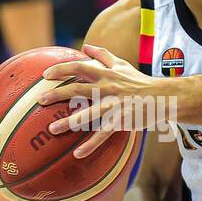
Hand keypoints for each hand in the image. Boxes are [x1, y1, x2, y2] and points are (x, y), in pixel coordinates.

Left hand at [39, 43, 155, 157]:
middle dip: (57, 94)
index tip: (45, 75)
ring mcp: (113, 106)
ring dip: (68, 122)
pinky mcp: (119, 122)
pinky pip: (102, 135)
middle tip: (40, 100)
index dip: (61, 70)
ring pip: (87, 114)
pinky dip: (90, 145)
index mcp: (105, 74)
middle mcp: (106, 88)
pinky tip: (77, 154)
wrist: (161, 97)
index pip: (79, 68)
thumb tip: (86, 46)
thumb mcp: (122, 64)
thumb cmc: (139, 81)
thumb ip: (103, 55)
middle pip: (77, 89)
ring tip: (51, 129)